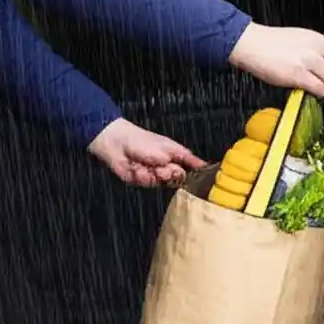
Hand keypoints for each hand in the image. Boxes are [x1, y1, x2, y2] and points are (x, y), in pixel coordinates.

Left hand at [88, 118, 207, 186]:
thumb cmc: (141, 140)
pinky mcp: (143, 179)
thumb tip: (188, 172)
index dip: (200, 171)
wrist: (116, 143)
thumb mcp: (164, 148)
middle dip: (170, 174)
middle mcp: (168, 165)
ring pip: (163, 182)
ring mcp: (156, 173)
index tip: (207, 178)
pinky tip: (136, 169)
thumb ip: (178, 161)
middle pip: (179, 177)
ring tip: (145, 165)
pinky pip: (148, 183)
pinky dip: (142, 177)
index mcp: (175, 154)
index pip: (193, 164)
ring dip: (154, 175)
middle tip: (161, 167)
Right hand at [228, 22, 323, 97]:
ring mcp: (307, 62)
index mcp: (316, 38)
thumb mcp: (300, 38)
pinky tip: (305, 87)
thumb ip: (317, 48)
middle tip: (320, 77)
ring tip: (308, 81)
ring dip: (321, 83)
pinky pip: (319, 89)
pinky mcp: (298, 75)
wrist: (252, 44)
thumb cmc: (272, 42)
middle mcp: (314, 48)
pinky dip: (316, 92)